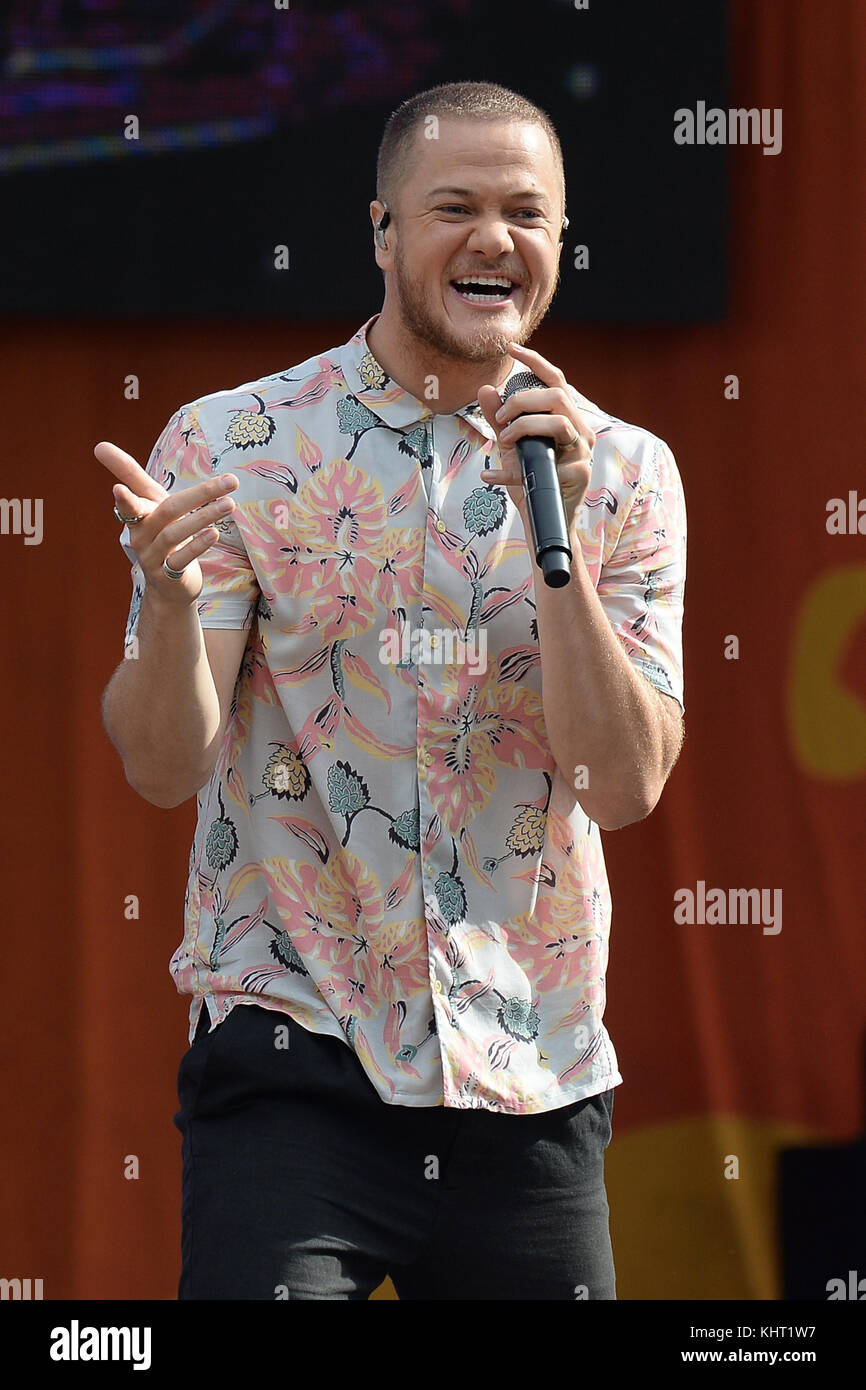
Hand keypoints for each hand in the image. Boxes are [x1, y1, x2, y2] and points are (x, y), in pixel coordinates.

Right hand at [94, 440, 238, 604]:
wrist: (168, 586)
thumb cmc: (161, 534)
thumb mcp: (151, 504)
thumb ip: (133, 476)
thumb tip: (99, 445)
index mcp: (138, 515)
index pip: (130, 501)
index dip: (125, 496)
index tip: (118, 489)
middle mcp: (141, 535)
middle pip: (168, 511)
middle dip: (200, 494)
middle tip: (230, 481)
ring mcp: (153, 556)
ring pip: (176, 533)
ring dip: (205, 517)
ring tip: (230, 504)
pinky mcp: (167, 575)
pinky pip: (182, 558)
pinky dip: (198, 544)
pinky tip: (215, 533)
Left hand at [476, 341, 594, 538]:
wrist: (542, 524)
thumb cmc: (530, 484)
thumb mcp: (510, 448)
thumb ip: (499, 420)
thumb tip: (485, 390)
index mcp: (567, 420)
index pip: (556, 382)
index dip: (536, 362)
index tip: (511, 350)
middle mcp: (581, 432)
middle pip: (558, 395)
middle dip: (523, 399)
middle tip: (501, 418)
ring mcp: (584, 452)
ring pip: (558, 420)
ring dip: (524, 425)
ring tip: (504, 440)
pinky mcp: (580, 472)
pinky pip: (546, 458)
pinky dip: (513, 468)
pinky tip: (491, 477)